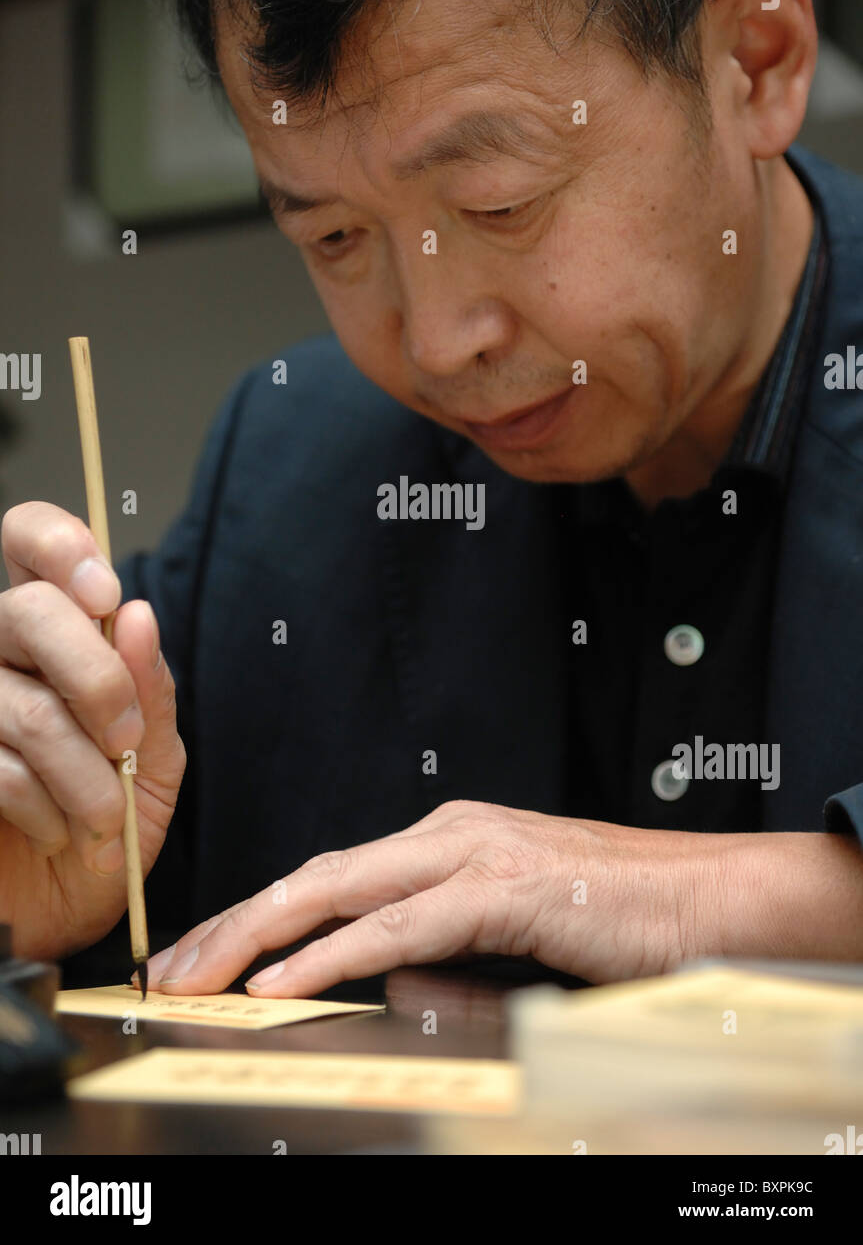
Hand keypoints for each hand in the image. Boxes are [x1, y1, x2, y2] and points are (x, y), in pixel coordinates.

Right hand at [0, 502, 185, 957]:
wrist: (68, 907)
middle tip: (128, 743)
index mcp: (49, 629)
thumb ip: (150, 688)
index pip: (27, 536)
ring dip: (85, 776)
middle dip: (100, 680)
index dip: (61, 545)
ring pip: (24, 705)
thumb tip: (135, 615)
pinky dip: (46, 809)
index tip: (108, 595)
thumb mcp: (156, 754)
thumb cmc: (111, 820)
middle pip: (31, 610)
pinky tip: (60, 834)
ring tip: (106, 820)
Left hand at [141, 800, 718, 994]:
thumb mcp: (510, 942)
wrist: (705, 901)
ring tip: (198, 977)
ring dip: (259, 937)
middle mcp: (449, 832)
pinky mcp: (503, 888)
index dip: (261, 915)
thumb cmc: (614, 918)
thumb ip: (445, 960)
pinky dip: (332, 954)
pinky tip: (283, 983)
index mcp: (447, 840)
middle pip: (316, 874)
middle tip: (171, 967)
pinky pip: (399, 925)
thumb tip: (386, 985)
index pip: (333, 875)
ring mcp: (473, 853)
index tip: (207, 954)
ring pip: (341, 889)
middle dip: (235, 923)